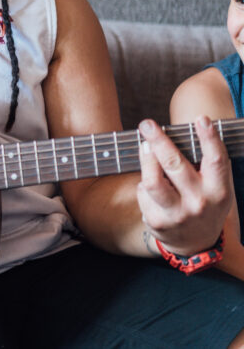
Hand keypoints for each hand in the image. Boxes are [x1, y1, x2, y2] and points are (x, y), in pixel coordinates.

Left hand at [137, 116, 231, 255]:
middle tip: (147, 124)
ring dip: (145, 159)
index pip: (216, 161)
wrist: (196, 244)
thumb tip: (187, 132)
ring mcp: (177, 214)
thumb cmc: (205, 205)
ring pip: (152, 180)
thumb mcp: (216, 188)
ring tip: (144, 146)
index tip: (201, 119)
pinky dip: (144, 183)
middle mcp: (199, 203)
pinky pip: (144, 192)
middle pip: (174, 165)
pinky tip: (149, 184)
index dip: (209, 138)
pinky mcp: (157, 222)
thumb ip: (207, 166)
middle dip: (159, 140)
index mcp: (218, 191)